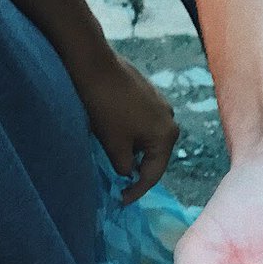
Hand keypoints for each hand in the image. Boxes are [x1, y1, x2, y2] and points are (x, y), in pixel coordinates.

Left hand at [70, 53, 179, 203]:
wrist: (92, 62)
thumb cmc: (105, 107)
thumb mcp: (114, 146)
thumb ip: (124, 167)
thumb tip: (127, 172)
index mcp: (167, 136)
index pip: (153, 173)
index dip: (137, 191)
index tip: (122, 201)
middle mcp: (170, 120)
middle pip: (154, 155)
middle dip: (137, 168)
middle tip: (121, 183)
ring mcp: (161, 104)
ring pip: (147, 138)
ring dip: (133, 149)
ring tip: (116, 156)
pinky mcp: (148, 92)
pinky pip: (143, 122)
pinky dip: (131, 132)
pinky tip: (116, 133)